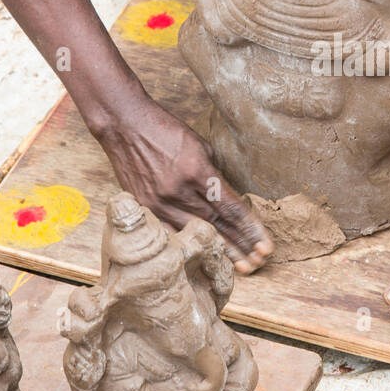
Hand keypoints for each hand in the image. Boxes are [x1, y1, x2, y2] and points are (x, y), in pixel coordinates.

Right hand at [96, 96, 272, 273]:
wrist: (124, 124)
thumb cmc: (165, 129)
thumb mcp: (200, 145)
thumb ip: (214, 175)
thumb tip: (229, 200)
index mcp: (197, 171)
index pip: (231, 207)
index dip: (251, 228)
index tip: (265, 243)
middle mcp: (178, 190)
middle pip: (217, 224)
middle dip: (241, 244)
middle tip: (259, 262)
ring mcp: (158, 201)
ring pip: (195, 233)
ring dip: (220, 250)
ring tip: (241, 266)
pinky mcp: (144, 207)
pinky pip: (170, 233)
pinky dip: (188, 245)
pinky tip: (203, 259)